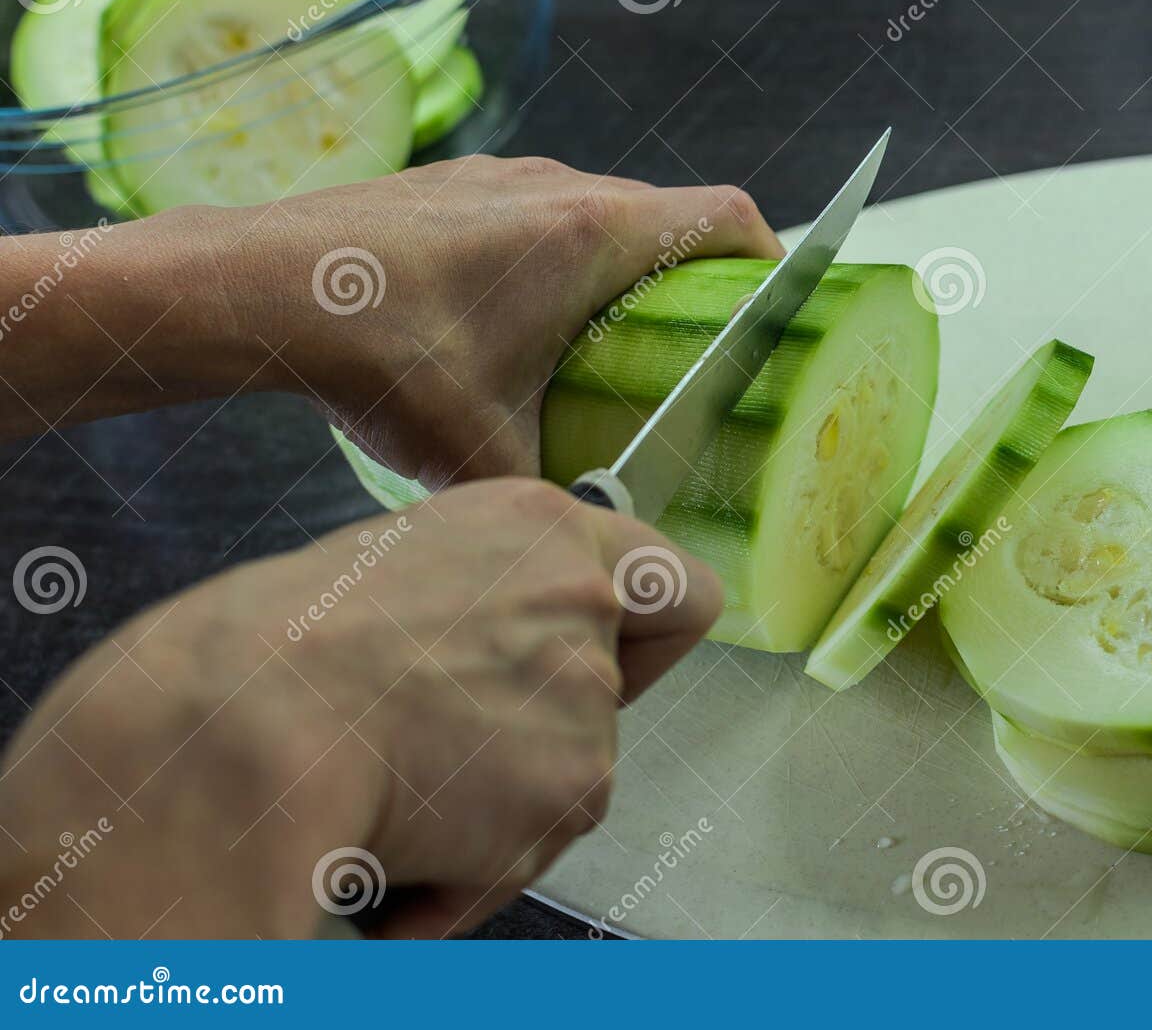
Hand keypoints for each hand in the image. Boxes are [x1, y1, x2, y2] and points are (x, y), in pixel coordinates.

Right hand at [0, 479, 721, 938]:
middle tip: (459, 742)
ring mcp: (587, 692)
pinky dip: (473, 864)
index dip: (644, 635)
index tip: (604, 664)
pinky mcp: (578, 787)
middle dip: (553, 726)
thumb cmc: (279, 647)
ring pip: (571, 773)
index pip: (674, 583)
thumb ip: (494, 594)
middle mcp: (585, 597)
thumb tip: (508, 653)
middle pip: (615, 690)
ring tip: (396, 788)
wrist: (239, 728)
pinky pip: (532, 847)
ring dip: (501, 799)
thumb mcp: (407, 567)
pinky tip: (398, 842)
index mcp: (542, 524)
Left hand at [226, 154, 784, 486]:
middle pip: (669, 214)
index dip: (771, 256)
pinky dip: (559, 253)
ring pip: (600, 207)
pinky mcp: (452, 185)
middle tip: (698, 345)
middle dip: (697, 275)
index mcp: (592, 234)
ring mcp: (501, 176)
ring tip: (613, 337)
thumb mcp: (480, 454)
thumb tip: (581, 549)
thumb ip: (549, 506)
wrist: (255, 288)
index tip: (779, 305)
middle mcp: (557, 186)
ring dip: (623, 262)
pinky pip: (539, 208)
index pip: (727, 216)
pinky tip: (522, 319)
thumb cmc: (379, 357)